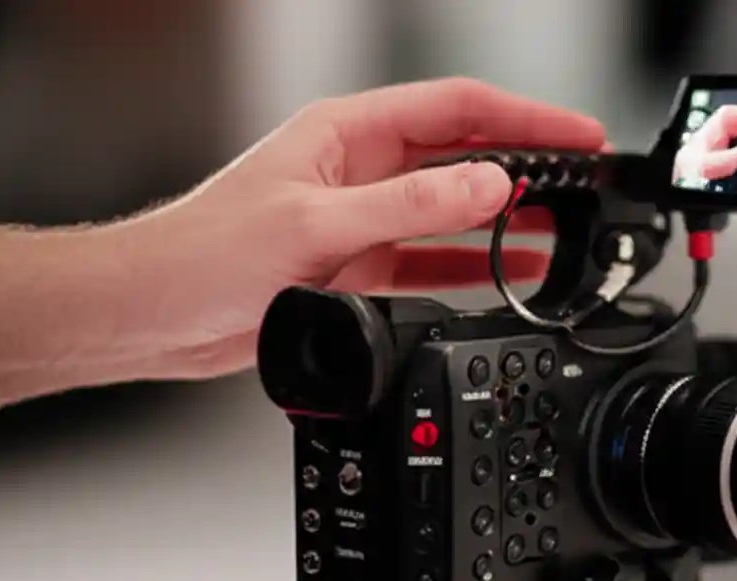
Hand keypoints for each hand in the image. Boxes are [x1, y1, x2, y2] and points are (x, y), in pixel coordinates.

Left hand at [105, 77, 605, 379]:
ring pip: (452, 210)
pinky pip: (431, 257)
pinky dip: (472, 264)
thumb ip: (409, 207)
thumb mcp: (317, 225)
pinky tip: (508, 271)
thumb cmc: (203, 254)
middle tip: (582, 179)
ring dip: (505, 218)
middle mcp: (359, 170)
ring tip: (561, 228)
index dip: (524, 116)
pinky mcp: (356, 264)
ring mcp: (360, 218)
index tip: (575, 133)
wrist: (154, 315)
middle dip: (526, 165)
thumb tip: (488, 184)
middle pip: (462, 155)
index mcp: (346, 135)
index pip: (456, 109)